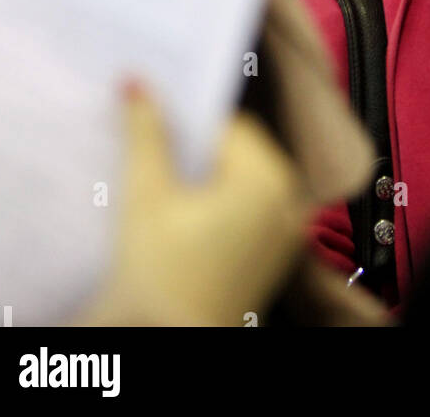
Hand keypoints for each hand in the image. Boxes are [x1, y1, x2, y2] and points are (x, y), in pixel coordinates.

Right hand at [72, 82, 309, 326]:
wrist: (167, 347)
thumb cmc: (161, 280)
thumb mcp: (146, 196)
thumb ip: (146, 132)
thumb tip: (137, 82)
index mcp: (270, 177)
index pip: (227, 125)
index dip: (188, 122)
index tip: (157, 122)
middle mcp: (291, 200)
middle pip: (238, 151)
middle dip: (197, 151)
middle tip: (157, 156)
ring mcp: (289, 232)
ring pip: (244, 181)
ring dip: (208, 178)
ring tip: (167, 190)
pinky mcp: (277, 258)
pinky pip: (252, 212)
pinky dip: (223, 206)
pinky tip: (186, 218)